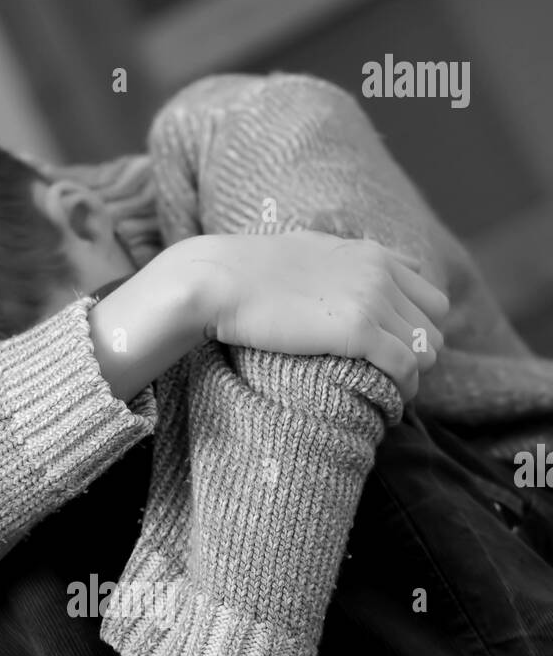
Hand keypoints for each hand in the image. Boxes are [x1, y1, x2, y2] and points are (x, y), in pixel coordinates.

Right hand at [175, 230, 449, 400]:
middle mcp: (381, 274)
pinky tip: (388, 405)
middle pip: (434, 327)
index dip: (418, 332)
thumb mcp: (309, 250)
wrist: (221, 280)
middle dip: (419, 356)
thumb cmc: (250, 271)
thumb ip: (343, 259)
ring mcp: (372, 300)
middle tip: (391, 381)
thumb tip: (353, 263)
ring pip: (427, 349)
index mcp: (374, 255)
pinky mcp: (358, 330)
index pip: (431, 298)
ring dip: (413, 377)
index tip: (395, 354)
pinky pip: (406, 366)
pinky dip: (402, 389)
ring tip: (390, 396)